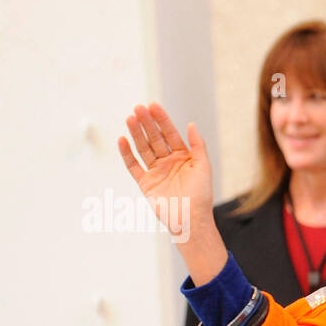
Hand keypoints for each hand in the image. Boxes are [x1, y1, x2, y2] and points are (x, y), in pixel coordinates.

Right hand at [118, 102, 227, 284]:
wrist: (191, 219)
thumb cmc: (201, 195)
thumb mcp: (203, 166)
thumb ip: (197, 145)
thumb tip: (191, 124)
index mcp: (183, 157)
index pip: (170, 134)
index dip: (162, 120)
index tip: (153, 105)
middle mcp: (168, 162)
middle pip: (154, 138)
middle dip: (147, 123)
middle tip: (138, 108)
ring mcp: (156, 172)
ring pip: (143, 148)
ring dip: (136, 133)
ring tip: (130, 118)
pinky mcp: (145, 183)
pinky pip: (133, 166)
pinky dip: (126, 154)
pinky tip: (122, 140)